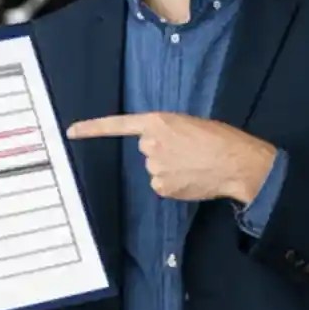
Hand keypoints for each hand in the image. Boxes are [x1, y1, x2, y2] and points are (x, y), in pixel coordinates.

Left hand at [67, 112, 276, 202]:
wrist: (237, 162)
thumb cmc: (219, 139)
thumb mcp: (188, 123)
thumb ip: (165, 131)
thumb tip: (154, 144)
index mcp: (156, 122)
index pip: (116, 125)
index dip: (92, 128)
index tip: (71, 131)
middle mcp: (149, 144)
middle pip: (145, 149)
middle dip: (161, 150)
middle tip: (187, 151)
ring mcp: (154, 167)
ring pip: (154, 168)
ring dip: (169, 168)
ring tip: (193, 164)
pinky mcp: (161, 187)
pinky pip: (161, 185)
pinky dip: (174, 183)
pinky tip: (192, 178)